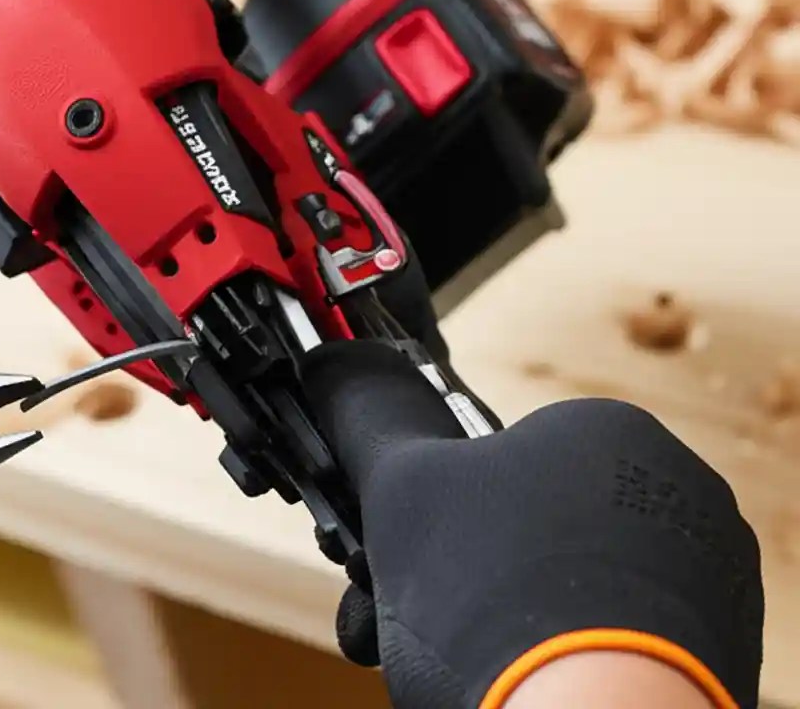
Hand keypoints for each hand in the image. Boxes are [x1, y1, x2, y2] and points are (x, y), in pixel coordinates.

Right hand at [301, 341, 762, 707]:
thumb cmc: (494, 591)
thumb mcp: (400, 487)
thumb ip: (368, 420)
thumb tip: (335, 371)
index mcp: (600, 428)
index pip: (491, 455)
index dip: (431, 505)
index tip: (399, 547)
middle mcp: (666, 485)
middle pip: (521, 522)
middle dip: (454, 567)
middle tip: (412, 608)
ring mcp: (698, 568)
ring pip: (556, 580)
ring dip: (495, 609)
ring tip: (458, 649)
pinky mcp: (709, 643)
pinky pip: (604, 631)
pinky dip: (557, 648)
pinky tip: (517, 672)